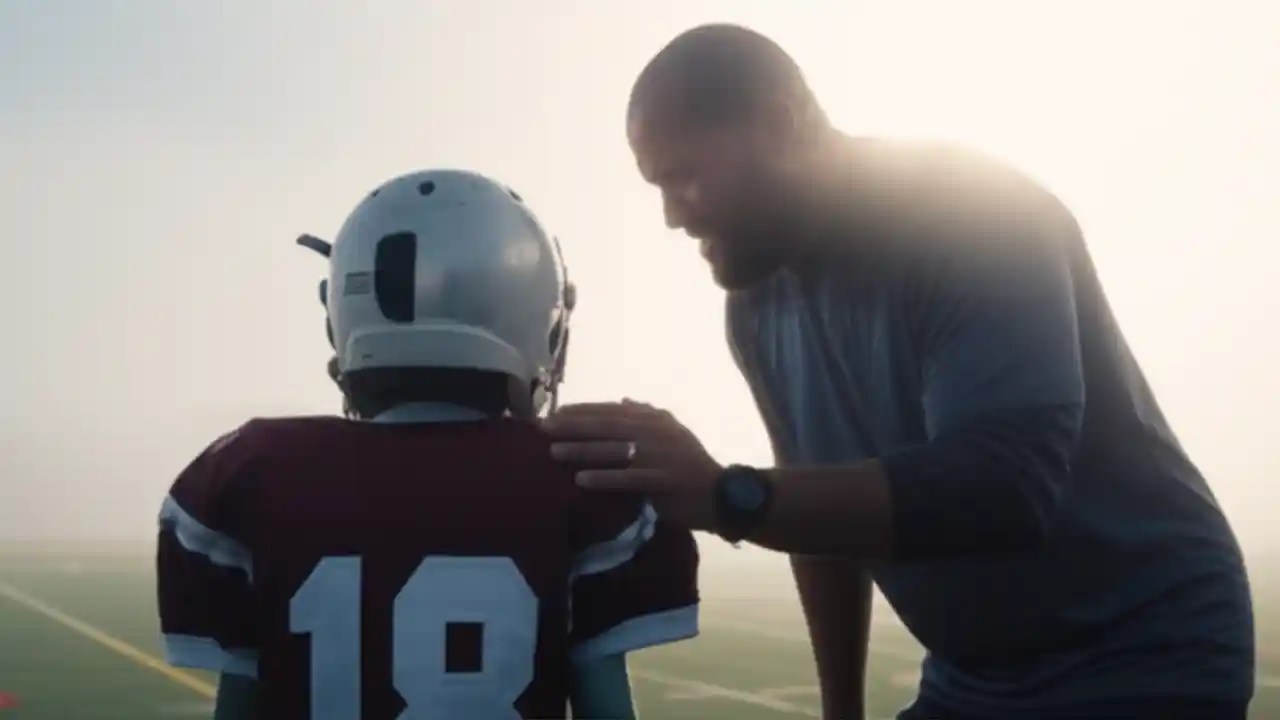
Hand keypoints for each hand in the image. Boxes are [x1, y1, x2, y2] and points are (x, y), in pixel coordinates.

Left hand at [542, 399, 721, 531]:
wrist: (720, 494)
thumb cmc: (689, 464)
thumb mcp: (672, 432)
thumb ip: (647, 414)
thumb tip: (622, 401)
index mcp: (654, 419)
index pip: (611, 410)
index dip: (582, 411)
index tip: (555, 413)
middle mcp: (654, 432)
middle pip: (606, 427)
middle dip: (573, 426)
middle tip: (544, 428)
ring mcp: (658, 456)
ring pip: (612, 451)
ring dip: (582, 450)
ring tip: (554, 451)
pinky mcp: (660, 481)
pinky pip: (626, 479)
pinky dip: (603, 478)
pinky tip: (581, 480)